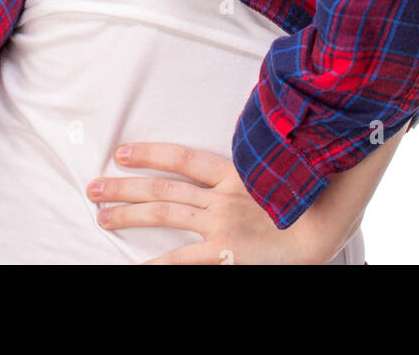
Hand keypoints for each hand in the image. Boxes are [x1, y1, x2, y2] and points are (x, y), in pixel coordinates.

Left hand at [86, 142, 338, 264]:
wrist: (326, 230)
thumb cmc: (308, 200)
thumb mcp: (279, 173)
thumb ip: (253, 167)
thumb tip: (233, 165)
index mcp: (235, 173)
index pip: (182, 158)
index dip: (150, 154)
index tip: (121, 152)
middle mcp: (222, 197)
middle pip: (164, 187)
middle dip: (125, 186)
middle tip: (92, 186)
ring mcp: (221, 225)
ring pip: (165, 215)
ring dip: (129, 213)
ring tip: (100, 214)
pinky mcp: (225, 254)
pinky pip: (182, 261)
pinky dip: (156, 264)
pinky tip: (133, 266)